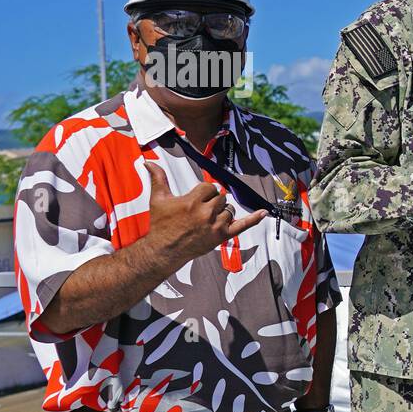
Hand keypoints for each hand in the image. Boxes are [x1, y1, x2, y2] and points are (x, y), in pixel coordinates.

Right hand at [143, 160, 265, 265]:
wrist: (164, 250)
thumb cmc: (161, 224)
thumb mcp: (158, 199)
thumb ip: (158, 179)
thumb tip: (149, 162)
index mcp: (192, 201)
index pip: (209, 187)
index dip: (204, 192)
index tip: (196, 199)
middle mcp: (206, 212)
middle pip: (221, 197)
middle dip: (212, 201)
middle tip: (200, 211)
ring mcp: (216, 225)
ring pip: (229, 209)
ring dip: (222, 212)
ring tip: (207, 219)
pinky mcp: (222, 236)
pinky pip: (243, 226)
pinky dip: (254, 219)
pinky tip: (263, 212)